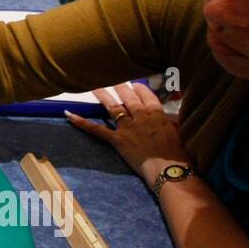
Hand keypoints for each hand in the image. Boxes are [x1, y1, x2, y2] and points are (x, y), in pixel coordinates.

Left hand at [64, 82, 187, 187]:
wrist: (168, 169)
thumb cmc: (177, 155)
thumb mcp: (178, 133)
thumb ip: (171, 122)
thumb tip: (171, 116)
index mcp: (157, 116)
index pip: (147, 97)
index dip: (140, 90)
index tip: (135, 84)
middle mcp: (141, 118)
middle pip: (128, 99)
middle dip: (120, 87)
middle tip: (113, 78)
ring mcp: (128, 128)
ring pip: (113, 108)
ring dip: (103, 96)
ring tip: (94, 86)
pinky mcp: (117, 139)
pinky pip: (97, 129)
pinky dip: (82, 122)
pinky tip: (70, 114)